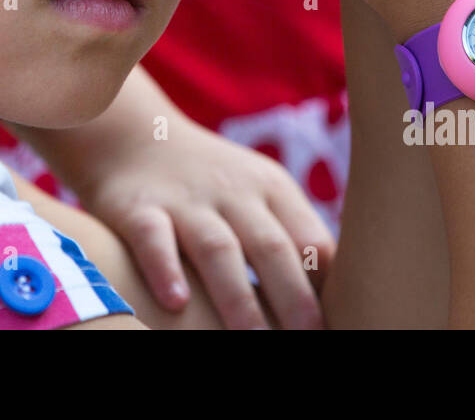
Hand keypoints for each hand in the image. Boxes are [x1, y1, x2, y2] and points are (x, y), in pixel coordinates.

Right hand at [73, 108, 335, 329]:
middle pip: (271, 247)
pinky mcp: (139, 209)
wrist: (135, 137)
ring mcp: (186, 201)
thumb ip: (293, 238)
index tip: (338, 323)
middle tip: (308, 338)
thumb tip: (338, 300)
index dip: (328, 286)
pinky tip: (176, 302)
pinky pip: (153, 239)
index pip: (311, 240)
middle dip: (293, 297)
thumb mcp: (259, 194)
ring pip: (217, 248)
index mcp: (272, 190)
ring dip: (237, 295)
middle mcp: (233, 193)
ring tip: (253, 337)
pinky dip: (164, 269)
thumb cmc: (213, 183)